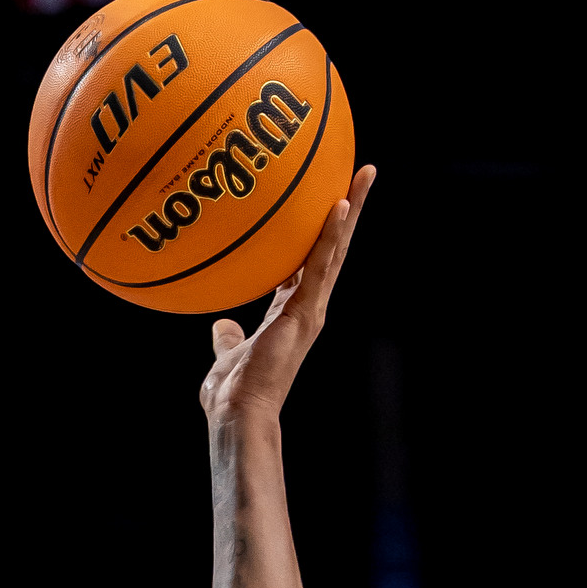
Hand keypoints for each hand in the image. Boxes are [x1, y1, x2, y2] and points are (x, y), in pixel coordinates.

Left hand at [198, 165, 375, 421]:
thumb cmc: (232, 394)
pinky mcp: (305, 313)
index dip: (318, 235)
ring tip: (364, 175)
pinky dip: (330, 236)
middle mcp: (308, 307)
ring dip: (350, 210)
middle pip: (331, 249)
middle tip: (362, 174)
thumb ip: (229, 338)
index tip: (327, 206)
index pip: (308, 264)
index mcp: (291, 312)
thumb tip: (221, 325)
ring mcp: (310, 309)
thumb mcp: (229, 354)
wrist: (238, 413)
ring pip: (334, 250)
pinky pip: (319, 266)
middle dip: (347, 210)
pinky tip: (340, 205)